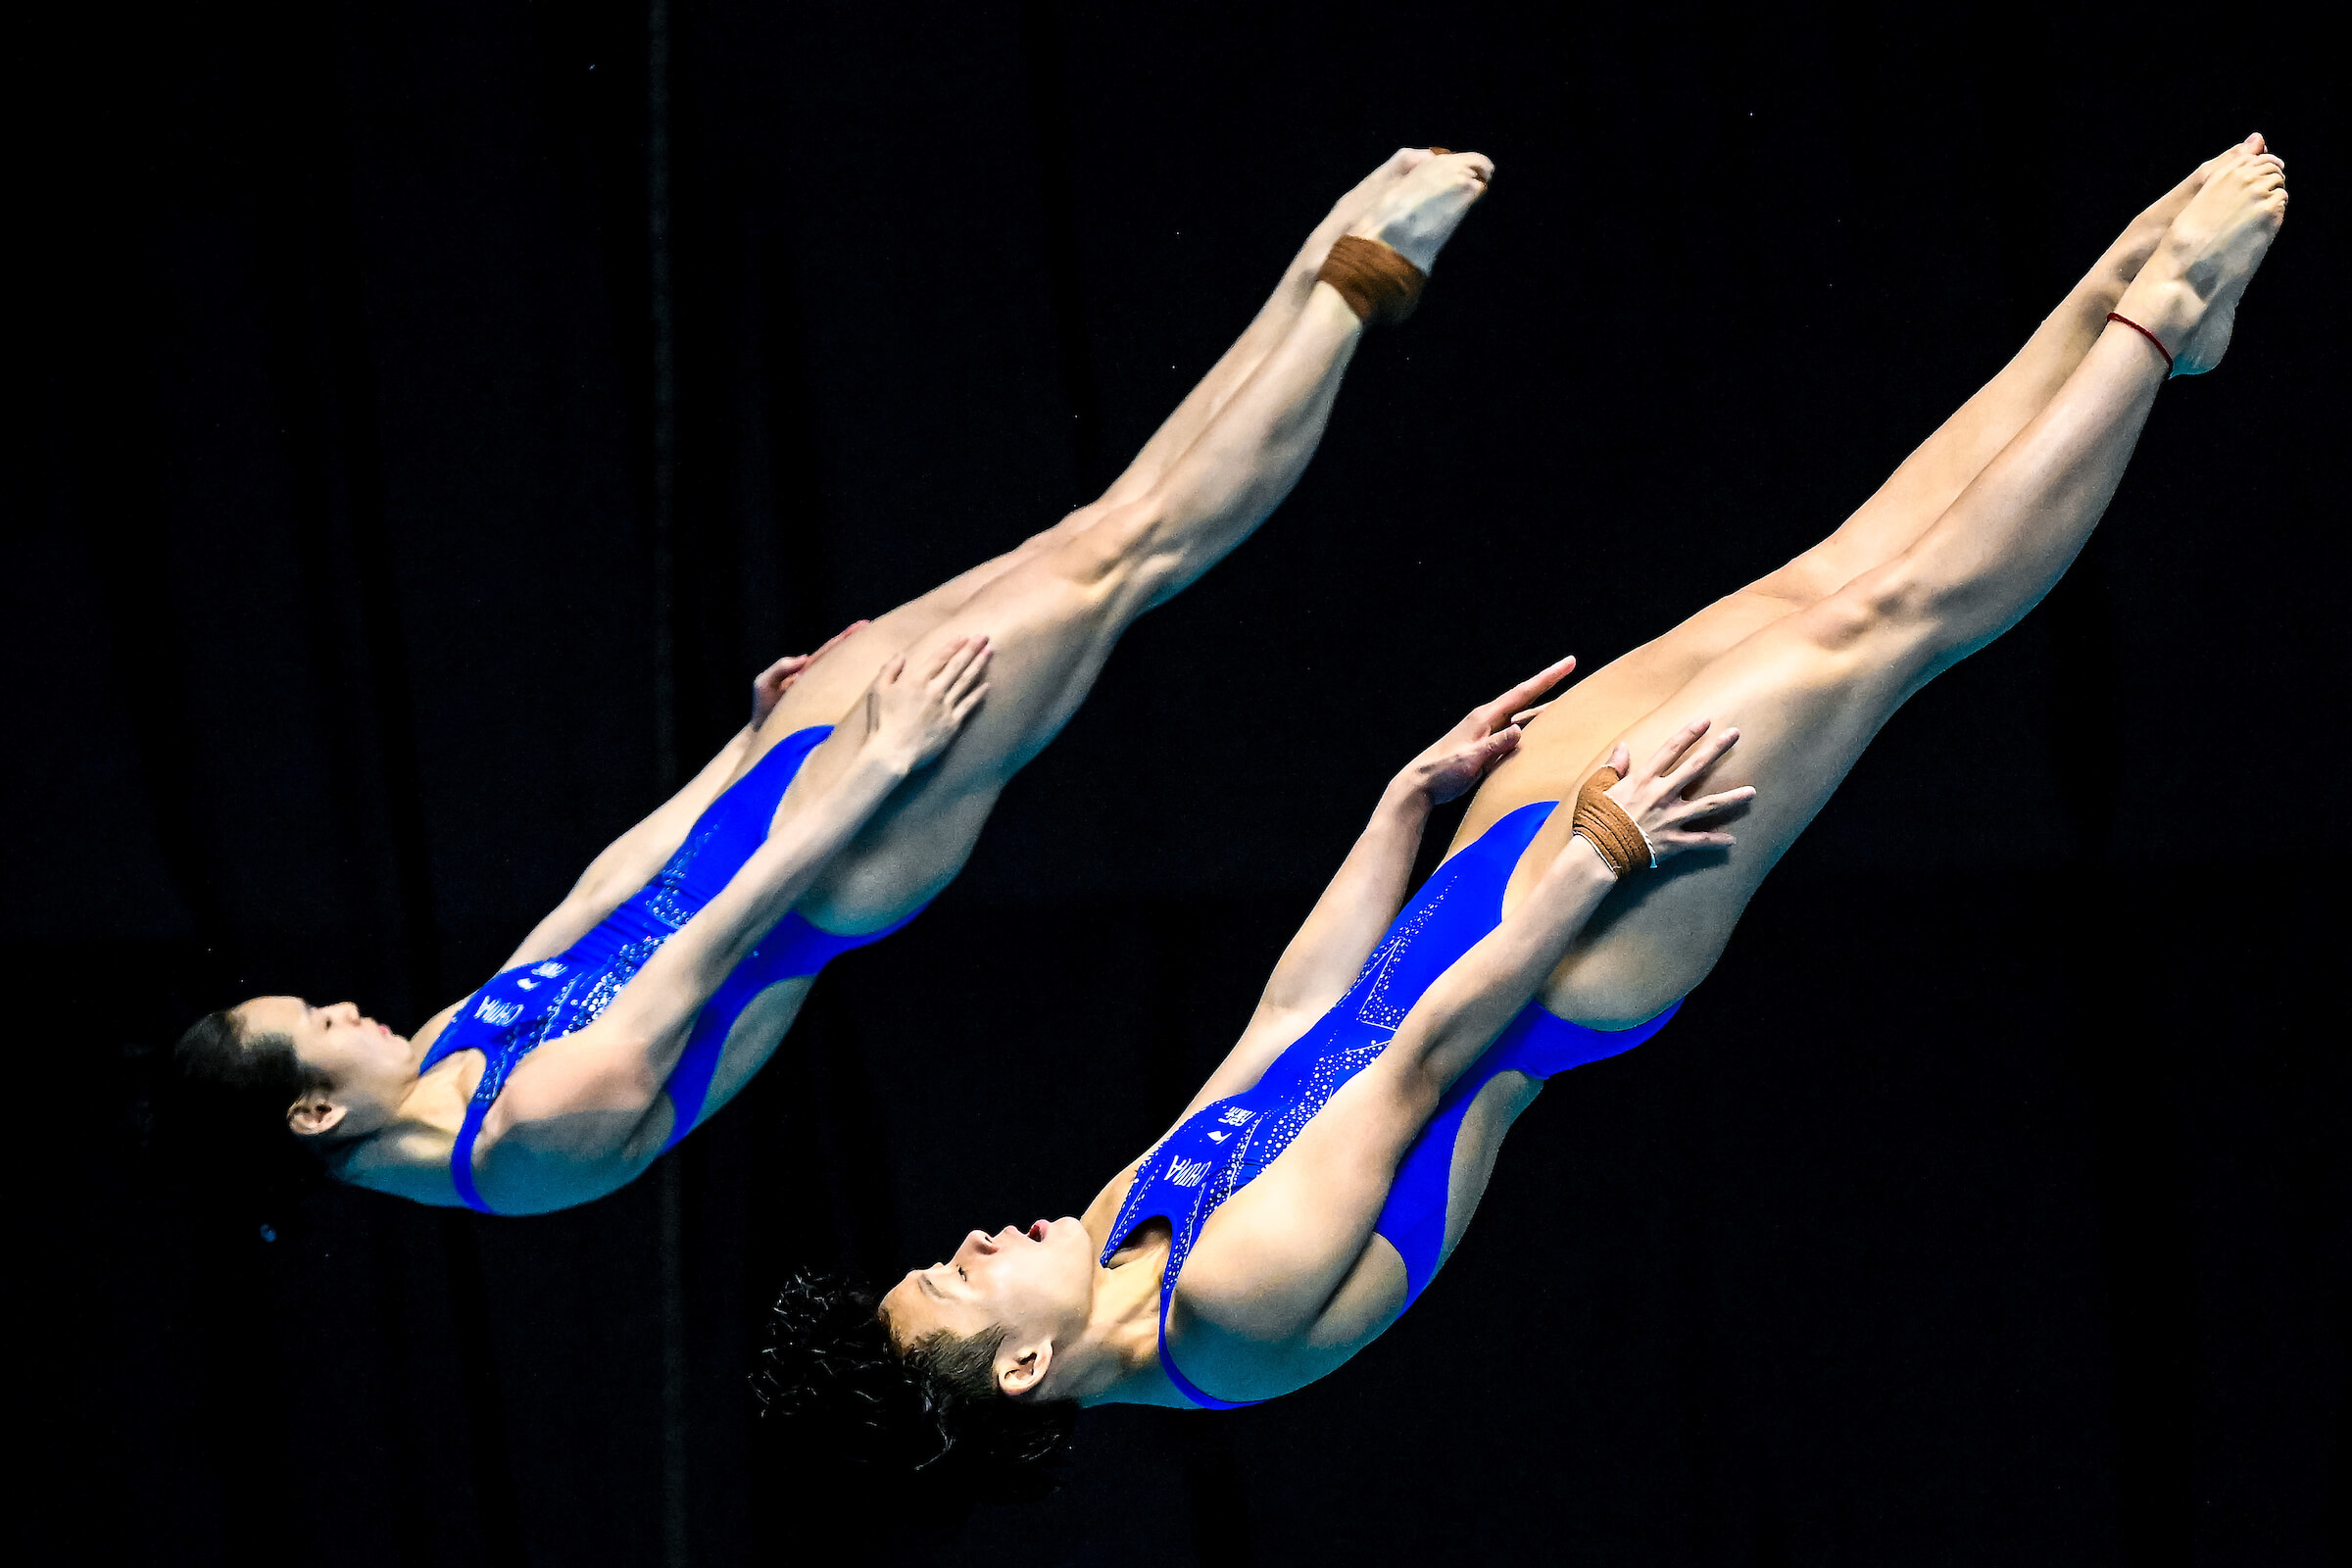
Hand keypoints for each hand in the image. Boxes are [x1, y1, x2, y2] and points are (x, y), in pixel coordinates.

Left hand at [748, 621, 868, 729]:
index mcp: (806, 669)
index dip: (843, 638)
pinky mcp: (825, 704)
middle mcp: (817, 677)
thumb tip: (805, 658)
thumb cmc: (764, 707)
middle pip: (839, 655)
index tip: (861, 626)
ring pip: (842, 670)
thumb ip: (780, 668)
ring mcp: (822, 690)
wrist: (764, 730)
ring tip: (874, 646)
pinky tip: (868, 679)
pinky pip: (842, 692)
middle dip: (854, 641)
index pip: (828, 650)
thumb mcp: (764, 683)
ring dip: (857, 658)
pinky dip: (855, 683)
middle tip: (871, 627)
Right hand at [858, 636, 991, 773]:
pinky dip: (978, 694)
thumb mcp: (878, 691)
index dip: (953, 645)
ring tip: (990, 652)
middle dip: (972, 649)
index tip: (964, 636)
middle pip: (957, 665)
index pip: (939, 658)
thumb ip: (889, 670)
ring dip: (979, 665)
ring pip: (966, 681)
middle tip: (984, 636)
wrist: (893, 752)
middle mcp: (934, 690)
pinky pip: (968, 705)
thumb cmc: (883, 722)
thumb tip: (900, 655)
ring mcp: (945, 707)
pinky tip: (987, 685)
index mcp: (916, 681)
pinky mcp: (952, 723)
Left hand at [1399, 653, 1578, 804]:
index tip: (1569, 663)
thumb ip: (1494, 745)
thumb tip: (1518, 730)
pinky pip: (1517, 737)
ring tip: (1569, 706)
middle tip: (1573, 672)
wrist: (1422, 784)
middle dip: (1550, 687)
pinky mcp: (1489, 749)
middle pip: (1527, 701)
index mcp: (1485, 717)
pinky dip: (1533, 733)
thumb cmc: (1441, 770)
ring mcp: (1489, 734)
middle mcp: (1489, 721)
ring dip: (1545, 712)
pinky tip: (1543, 737)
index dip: (1547, 677)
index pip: (1523, 693)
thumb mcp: (1469, 759)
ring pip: (1524, 719)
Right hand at [1594, 718, 1755, 864]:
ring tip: (1752, 791)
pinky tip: (1733, 839)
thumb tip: (1622, 746)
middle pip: (1695, 768)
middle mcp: (1661, 795)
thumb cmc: (1595, 819)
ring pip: (1708, 805)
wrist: (1598, 853)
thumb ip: (1613, 767)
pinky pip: (1699, 841)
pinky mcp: (1673, 842)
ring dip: (1731, 798)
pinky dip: (1715, 841)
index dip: (1689, 734)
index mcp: (1643, 780)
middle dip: (1717, 749)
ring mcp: (1670, 819)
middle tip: (1735, 734)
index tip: (1706, 720)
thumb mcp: (1597, 786)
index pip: (1671, 750)